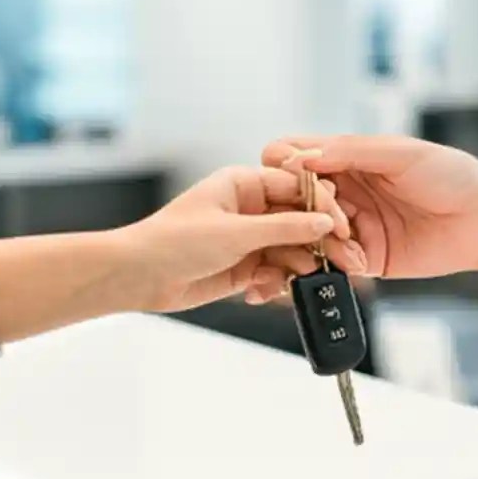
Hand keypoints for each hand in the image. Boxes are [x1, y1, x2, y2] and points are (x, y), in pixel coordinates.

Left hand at [120, 165, 366, 311]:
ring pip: (291, 250)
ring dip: (296, 268)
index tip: (340, 228)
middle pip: (299, 222)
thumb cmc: (173, 241)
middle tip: (340, 263)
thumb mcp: (237, 232)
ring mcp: (248, 239)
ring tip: (294, 282)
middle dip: (317, 244)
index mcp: (244, 185)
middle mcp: (249, 209)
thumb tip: (324, 223)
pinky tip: (259, 293)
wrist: (138, 277)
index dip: (322, 208)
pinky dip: (274, 284)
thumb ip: (285, 228)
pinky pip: (275, 272)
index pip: (297, 189)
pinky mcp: (244, 267)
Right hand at [260, 136, 477, 287]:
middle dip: (302, 208)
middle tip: (332, 215)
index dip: (286, 168)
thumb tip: (303, 157)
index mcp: (348, 157)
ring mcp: (352, 225)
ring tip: (347, 239)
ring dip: (319, 238)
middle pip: (292, 199)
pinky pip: (334, 263)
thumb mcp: (403, 153)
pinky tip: (357, 260)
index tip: (303, 179)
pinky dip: (337, 262)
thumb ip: (352, 152)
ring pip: (307, 233)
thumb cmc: (454, 176)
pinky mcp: (366, 257)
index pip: (291, 156)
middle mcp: (344, 190)